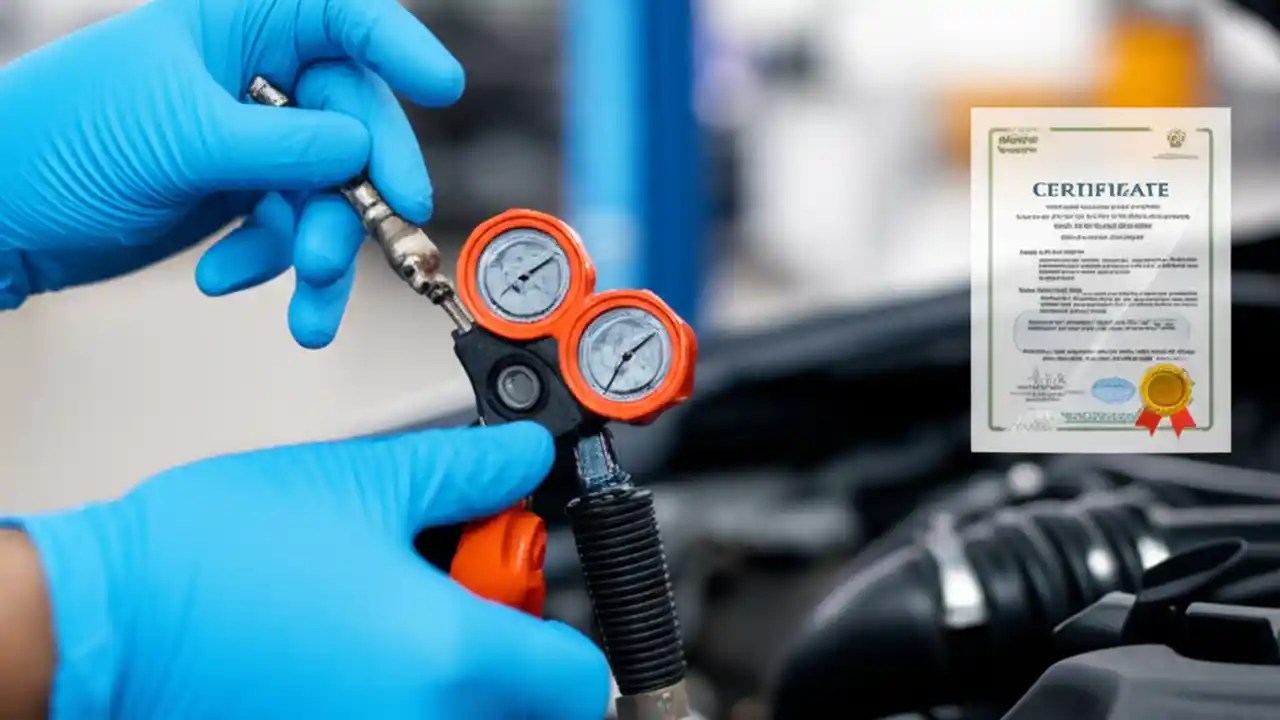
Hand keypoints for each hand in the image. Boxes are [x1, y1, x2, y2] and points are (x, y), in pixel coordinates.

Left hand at [0, 0, 461, 347]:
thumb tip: (361, 149)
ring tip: (307, 303)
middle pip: (352, 121)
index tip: (442, 86)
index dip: (398, 46)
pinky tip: (222, 279)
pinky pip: (287, 231)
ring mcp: (251, 140)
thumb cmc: (57, 142)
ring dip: (322, 252)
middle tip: (389, 231)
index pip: (341, 18)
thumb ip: (285, 146)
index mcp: (236, 23)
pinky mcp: (239, 195)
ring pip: (327, 193)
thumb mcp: (184, 138)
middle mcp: (253, 76)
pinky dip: (269, 265)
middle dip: (363, 189)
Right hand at [5, 423, 609, 718]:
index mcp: (445, 658)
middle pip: (526, 707)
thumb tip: (525, 459)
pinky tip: (356, 642)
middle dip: (511, 645)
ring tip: (397, 608)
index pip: (577, 682)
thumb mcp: (366, 481)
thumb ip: (470, 472)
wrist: (101, 618)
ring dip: (460, 672)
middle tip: (456, 583)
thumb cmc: (211, 558)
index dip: (570, 632)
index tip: (528, 587)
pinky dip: (405, 693)